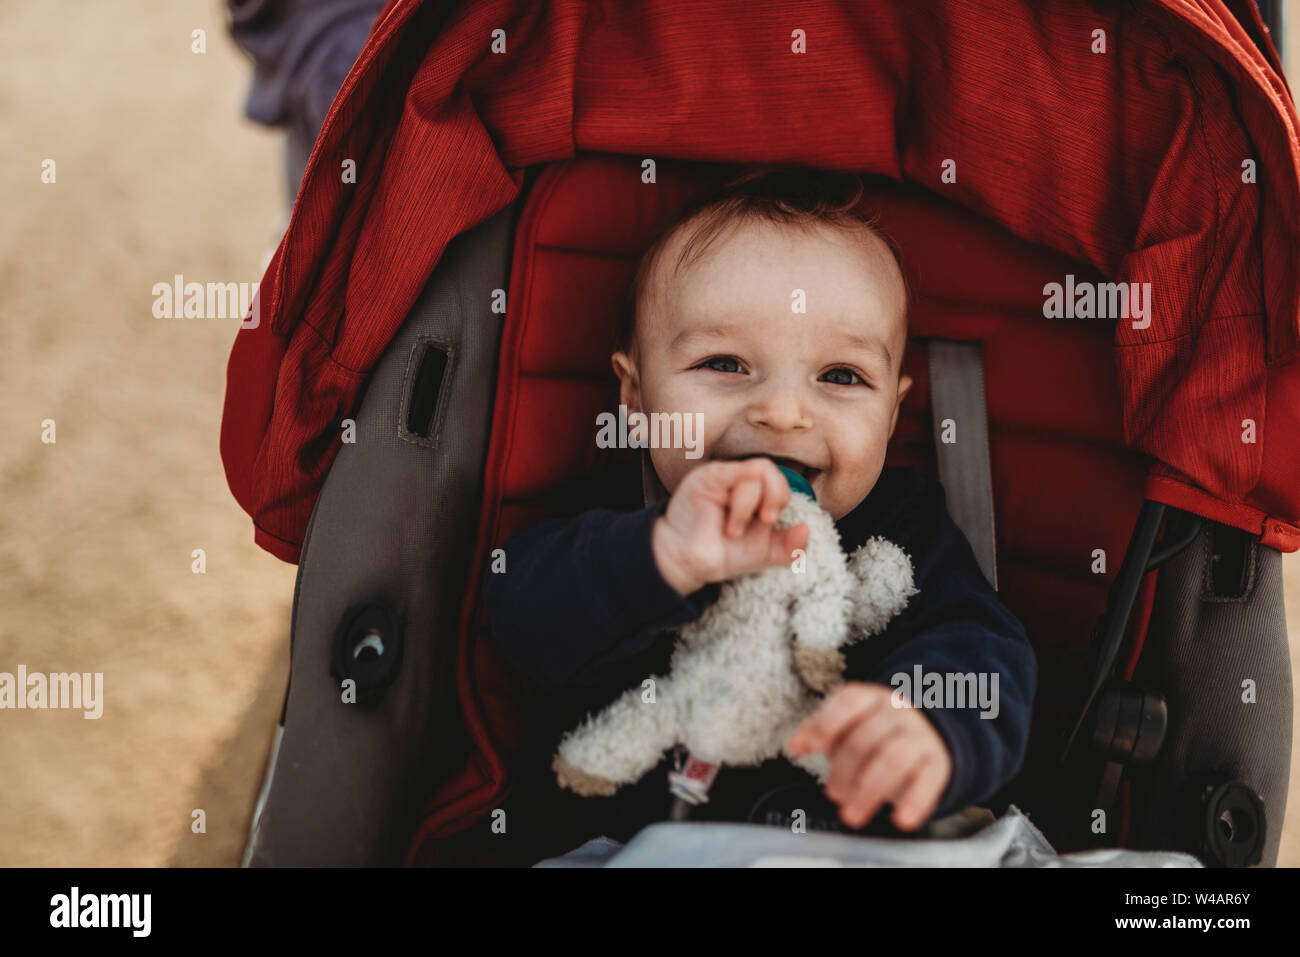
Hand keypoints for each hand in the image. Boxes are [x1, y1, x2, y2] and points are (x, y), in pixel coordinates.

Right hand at [652, 457, 809, 595]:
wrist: (692, 565)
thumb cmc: (722, 552)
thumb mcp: (764, 551)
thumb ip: (788, 546)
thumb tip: (807, 531)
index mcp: (753, 491)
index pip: (777, 478)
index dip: (781, 497)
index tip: (771, 523)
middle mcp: (738, 479)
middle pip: (771, 470)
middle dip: (775, 497)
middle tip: (764, 522)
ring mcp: (722, 475)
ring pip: (757, 472)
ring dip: (749, 508)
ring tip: (732, 530)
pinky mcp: (707, 477)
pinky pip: (737, 473)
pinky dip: (742, 498)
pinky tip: (730, 520)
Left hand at [786, 682, 951, 831]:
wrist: (929, 732)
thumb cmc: (875, 732)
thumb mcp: (848, 724)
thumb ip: (819, 731)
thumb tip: (795, 746)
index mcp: (871, 698)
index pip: (848, 703)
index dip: (826, 725)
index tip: (809, 749)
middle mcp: (897, 712)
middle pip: (866, 738)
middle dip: (844, 770)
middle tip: (833, 793)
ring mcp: (920, 736)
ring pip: (894, 759)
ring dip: (869, 790)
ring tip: (851, 815)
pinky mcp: (937, 763)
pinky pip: (928, 782)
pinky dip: (915, 802)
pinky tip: (901, 819)